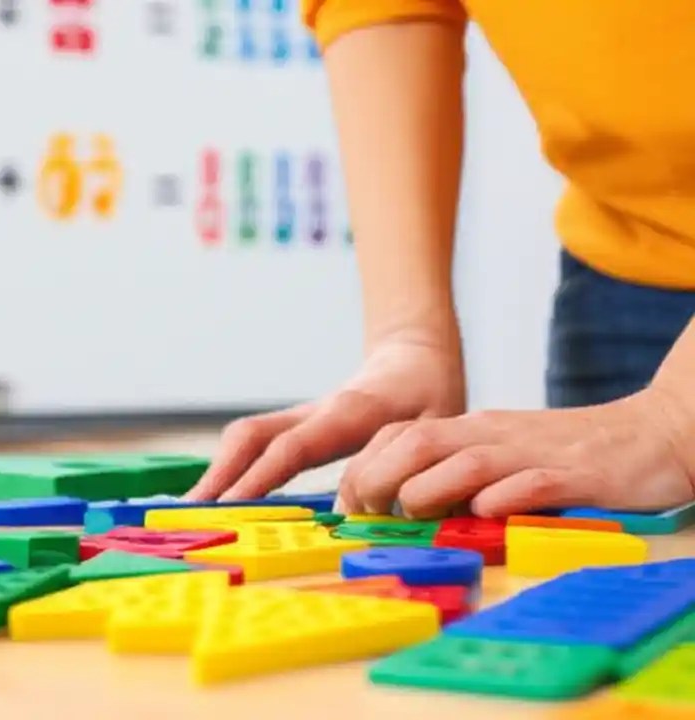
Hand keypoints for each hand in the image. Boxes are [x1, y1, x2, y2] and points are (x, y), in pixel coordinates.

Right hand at [186, 335, 465, 500]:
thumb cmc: (432, 400)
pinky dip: (230, 471)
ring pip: (245, 438)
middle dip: (220, 474)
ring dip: (217, 474)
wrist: (415, 360)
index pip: (293, 447)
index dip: (259, 477)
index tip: (229, 507)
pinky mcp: (294, 428)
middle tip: (193, 514)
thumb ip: (416, 471)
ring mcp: (299, 418)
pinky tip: (219, 501)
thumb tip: (385, 517)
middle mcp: (313, 412)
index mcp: (349, 414)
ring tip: (195, 514)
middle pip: (251, 435)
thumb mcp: (440, 433)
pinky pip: (253, 446)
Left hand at [339, 387, 694, 517]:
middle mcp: (494, 436)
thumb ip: (455, 475)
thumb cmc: (567, 453)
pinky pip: (533, 484)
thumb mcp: (500, 456)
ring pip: (466, 462)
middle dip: (379, 477)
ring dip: (428, 489)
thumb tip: (398, 509)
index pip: (400, 436)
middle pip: (419, 443)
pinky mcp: (576, 476)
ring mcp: (533, 454)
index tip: (345, 507)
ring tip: (410, 514)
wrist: (654, 431)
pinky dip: (504, 498)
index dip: (363, 468)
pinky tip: (484, 514)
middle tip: (364, 514)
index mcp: (473, 431)